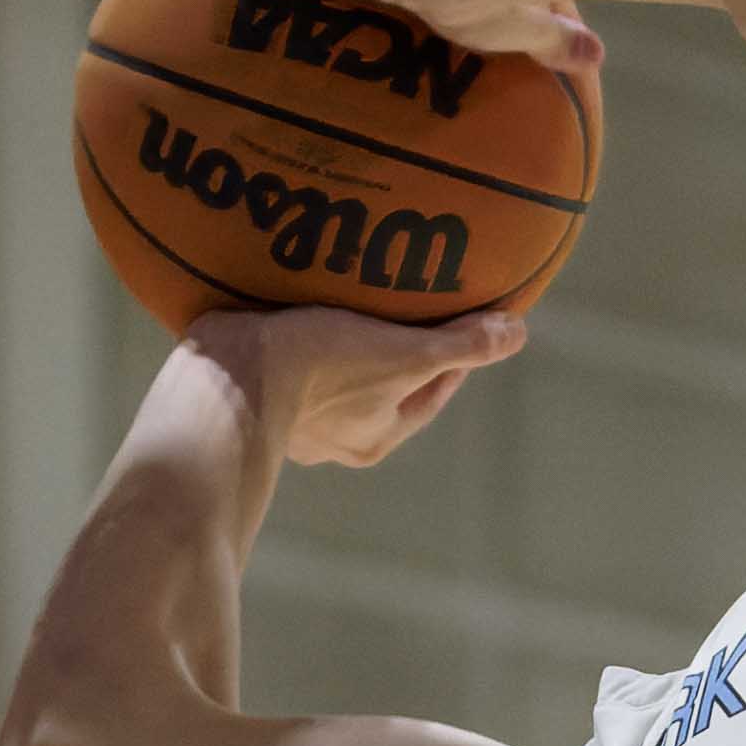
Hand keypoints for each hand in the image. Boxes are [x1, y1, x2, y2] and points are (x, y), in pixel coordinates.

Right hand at [209, 305, 527, 466]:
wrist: (227, 382)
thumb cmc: (321, 370)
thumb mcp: (404, 353)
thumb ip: (462, 345)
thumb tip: (518, 333)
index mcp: (376, 436)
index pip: (430, 393)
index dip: (452, 360)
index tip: (462, 329)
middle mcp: (334, 440)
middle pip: (382, 388)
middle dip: (395, 354)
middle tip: (404, 311)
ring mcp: (287, 422)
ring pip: (332, 379)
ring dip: (343, 347)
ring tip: (347, 304)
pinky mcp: (249, 395)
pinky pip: (285, 365)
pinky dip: (296, 341)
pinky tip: (292, 310)